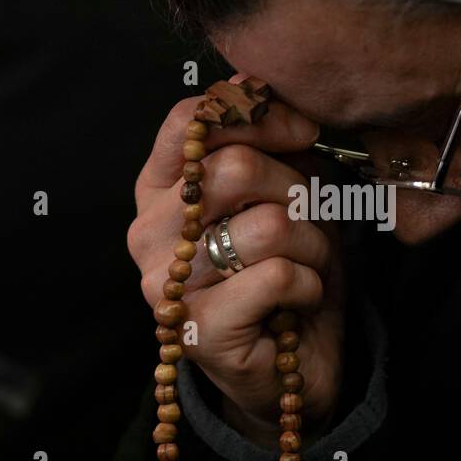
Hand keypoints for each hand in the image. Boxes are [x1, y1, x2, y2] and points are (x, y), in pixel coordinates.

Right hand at [128, 92, 344, 448]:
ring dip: (312, 245)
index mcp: (161, 187)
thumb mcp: (285, 196)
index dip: (258, 115)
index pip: (191, 120)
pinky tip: (298, 302)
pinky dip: (310, 286)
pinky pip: (278, 277)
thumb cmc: (285, 270)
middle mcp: (148, 231)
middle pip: (237, 169)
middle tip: (310, 222)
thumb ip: (274, 148)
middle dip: (299, 191)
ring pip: (268, 225)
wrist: (291, 366)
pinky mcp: (197, 329)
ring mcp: (166, 283)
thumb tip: (270, 95)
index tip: (303, 133)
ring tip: (306, 268)